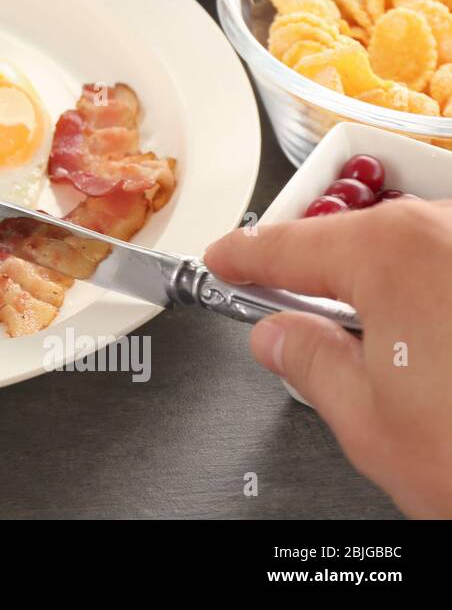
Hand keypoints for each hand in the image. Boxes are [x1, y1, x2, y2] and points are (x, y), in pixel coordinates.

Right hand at [204, 198, 451, 517]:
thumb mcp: (367, 422)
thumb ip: (307, 362)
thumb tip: (280, 338)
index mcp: (392, 253)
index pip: (289, 246)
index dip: (243, 256)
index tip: (224, 259)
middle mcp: (451, 231)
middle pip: (360, 243)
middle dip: (325, 280)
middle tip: (292, 319)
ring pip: (420, 258)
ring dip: (394, 296)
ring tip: (390, 361)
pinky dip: (441, 304)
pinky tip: (442, 357)